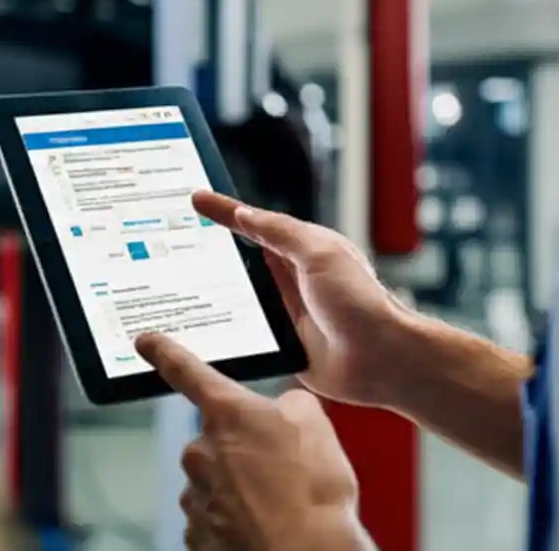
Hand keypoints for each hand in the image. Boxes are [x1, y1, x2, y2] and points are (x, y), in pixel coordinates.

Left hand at [136, 334, 369, 550]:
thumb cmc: (312, 488)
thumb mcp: (314, 421)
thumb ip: (288, 405)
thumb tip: (281, 412)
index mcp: (226, 413)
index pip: (186, 371)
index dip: (165, 352)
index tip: (146, 340)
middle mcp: (200, 451)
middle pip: (215, 440)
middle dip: (241, 451)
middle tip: (280, 469)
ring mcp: (195, 497)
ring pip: (215, 483)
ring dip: (241, 490)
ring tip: (280, 504)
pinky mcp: (196, 537)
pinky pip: (214, 520)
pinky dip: (236, 522)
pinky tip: (265, 527)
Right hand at [193, 191, 414, 406]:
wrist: (382, 358)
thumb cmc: (361, 301)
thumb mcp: (317, 252)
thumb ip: (280, 232)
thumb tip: (244, 212)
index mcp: (304, 248)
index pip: (255, 224)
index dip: (225, 212)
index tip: (196, 199)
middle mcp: (295, 277)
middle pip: (245, 259)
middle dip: (214, 250)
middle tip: (176, 239)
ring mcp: (289, 310)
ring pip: (242, 295)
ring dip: (217, 291)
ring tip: (179, 282)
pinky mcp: (285, 341)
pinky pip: (249, 330)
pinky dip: (229, 326)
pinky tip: (204, 327)